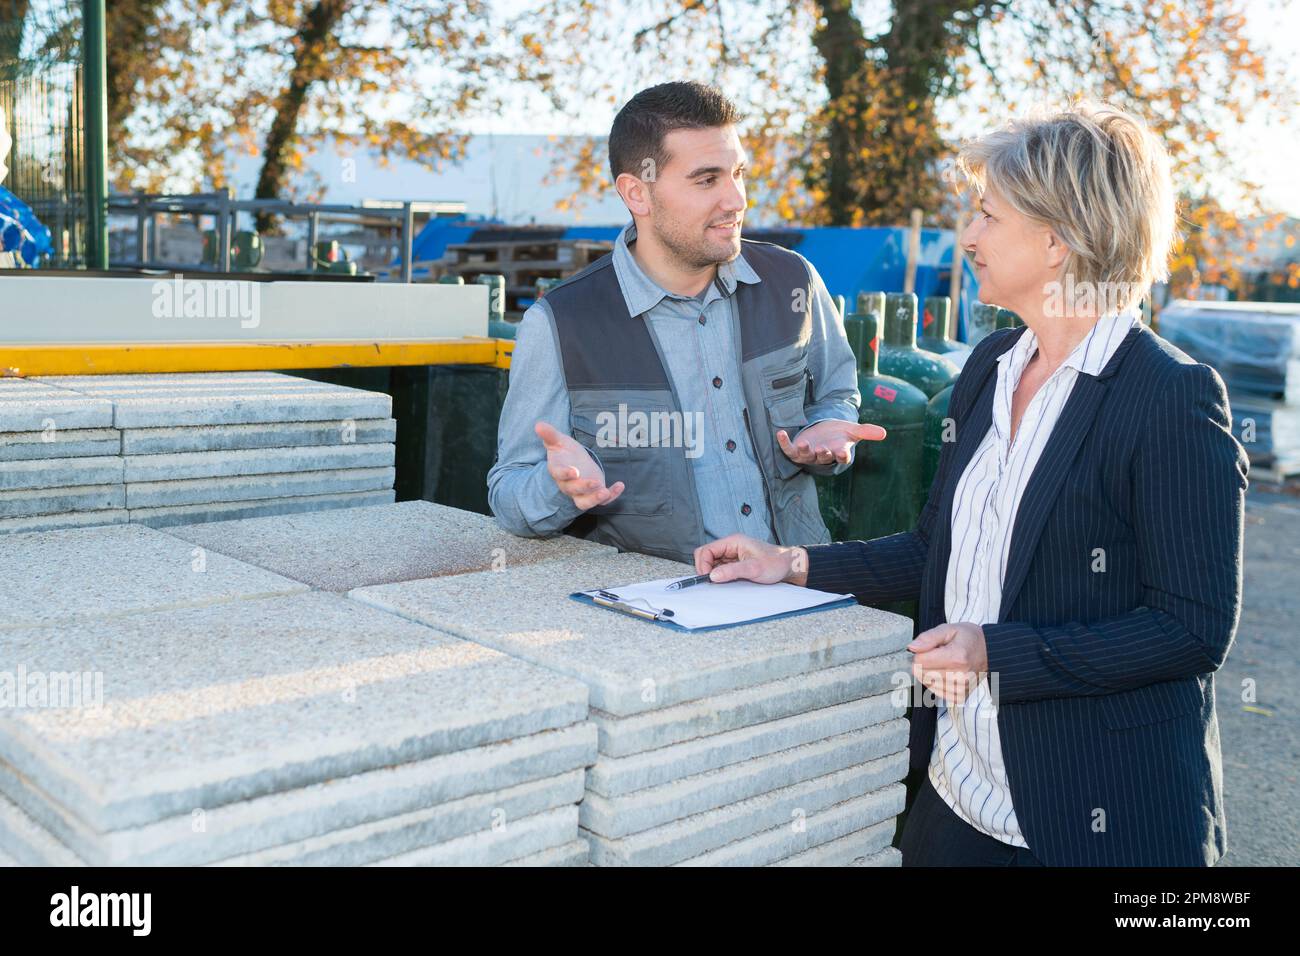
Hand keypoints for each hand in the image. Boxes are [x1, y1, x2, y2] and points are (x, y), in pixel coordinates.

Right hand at [535, 421, 624, 510]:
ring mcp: (581, 492)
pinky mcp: (593, 493)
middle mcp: (568, 484)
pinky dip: (611, 495)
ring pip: (584, 503)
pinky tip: (620, 485)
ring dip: (594, 499)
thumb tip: (538, 424)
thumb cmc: (564, 451)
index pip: (559, 475)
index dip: (565, 474)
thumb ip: (550, 434)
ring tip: (605, 493)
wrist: (574, 461)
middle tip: (595, 482)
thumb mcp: (558, 440)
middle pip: (573, 490)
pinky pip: (602, 500)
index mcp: (558, 471)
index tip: (574, 472)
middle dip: (584, 487)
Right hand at [694, 533, 808, 585]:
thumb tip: (712, 576)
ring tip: (722, 582)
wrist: (788, 566)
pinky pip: (720, 568)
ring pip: (712, 563)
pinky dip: (719, 576)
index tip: (708, 578)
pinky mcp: (735, 563)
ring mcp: (732, 555)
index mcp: (733, 541)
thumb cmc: (775, 563)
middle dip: (705, 569)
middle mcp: (730, 546)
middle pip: (706, 555)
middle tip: (712, 582)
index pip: (706, 550)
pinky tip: (726, 582)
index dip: (703, 564)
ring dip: (713, 573)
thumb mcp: (754, 569)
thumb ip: (732, 571)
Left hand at [776, 419, 886, 466]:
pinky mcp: (795, 449)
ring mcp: (808, 454)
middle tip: (822, 449)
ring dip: (805, 450)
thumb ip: (867, 432)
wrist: (822, 433)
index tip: (843, 453)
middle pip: (823, 457)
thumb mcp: (852, 431)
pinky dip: (783, 442)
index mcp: (838, 452)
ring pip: (806, 455)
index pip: (842, 457)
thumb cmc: (838, 434)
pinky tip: (780, 433)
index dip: (842, 456)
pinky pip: (788, 449)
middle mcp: (823, 455)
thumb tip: (884, 433)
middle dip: (823, 453)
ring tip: (805, 444)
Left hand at [908, 622, 988, 705]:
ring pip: (927, 684)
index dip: (919, 653)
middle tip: (938, 655)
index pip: (919, 661)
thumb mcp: (949, 629)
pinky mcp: (961, 696)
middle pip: (922, 674)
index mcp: (956, 657)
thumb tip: (912, 648)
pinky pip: (936, 692)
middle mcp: (960, 676)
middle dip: (924, 663)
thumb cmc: (969, 638)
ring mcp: (961, 688)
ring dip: (930, 674)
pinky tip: (946, 674)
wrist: (989, 651)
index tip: (929, 648)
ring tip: (944, 663)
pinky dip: (937, 683)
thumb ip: (928, 637)